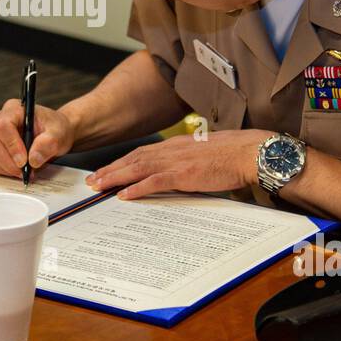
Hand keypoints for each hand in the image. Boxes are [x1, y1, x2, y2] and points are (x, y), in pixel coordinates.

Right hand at [0, 98, 76, 178]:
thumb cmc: (55, 129)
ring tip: (26, 172)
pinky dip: (3, 170)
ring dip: (7, 168)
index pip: (4, 125)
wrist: (54, 135)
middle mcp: (0, 119)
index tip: (24, 161)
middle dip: (10, 162)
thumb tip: (33, 158)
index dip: (12, 145)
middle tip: (26, 172)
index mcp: (14, 109)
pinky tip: (17, 170)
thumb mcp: (59, 134)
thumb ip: (48, 143)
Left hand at [85, 129, 265, 199]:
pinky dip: (136, 188)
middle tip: (91, 181)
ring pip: (137, 168)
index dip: (121, 161)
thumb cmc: (233, 154)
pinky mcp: (184, 174)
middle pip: (133, 159)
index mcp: (176, 145)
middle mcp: (172, 150)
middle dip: (110, 170)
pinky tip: (123, 195)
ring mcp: (176, 161)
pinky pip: (154, 181)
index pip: (142, 152)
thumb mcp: (204, 155)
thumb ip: (189, 162)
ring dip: (115, 177)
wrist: (249, 152)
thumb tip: (181, 174)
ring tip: (98, 186)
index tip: (106, 170)